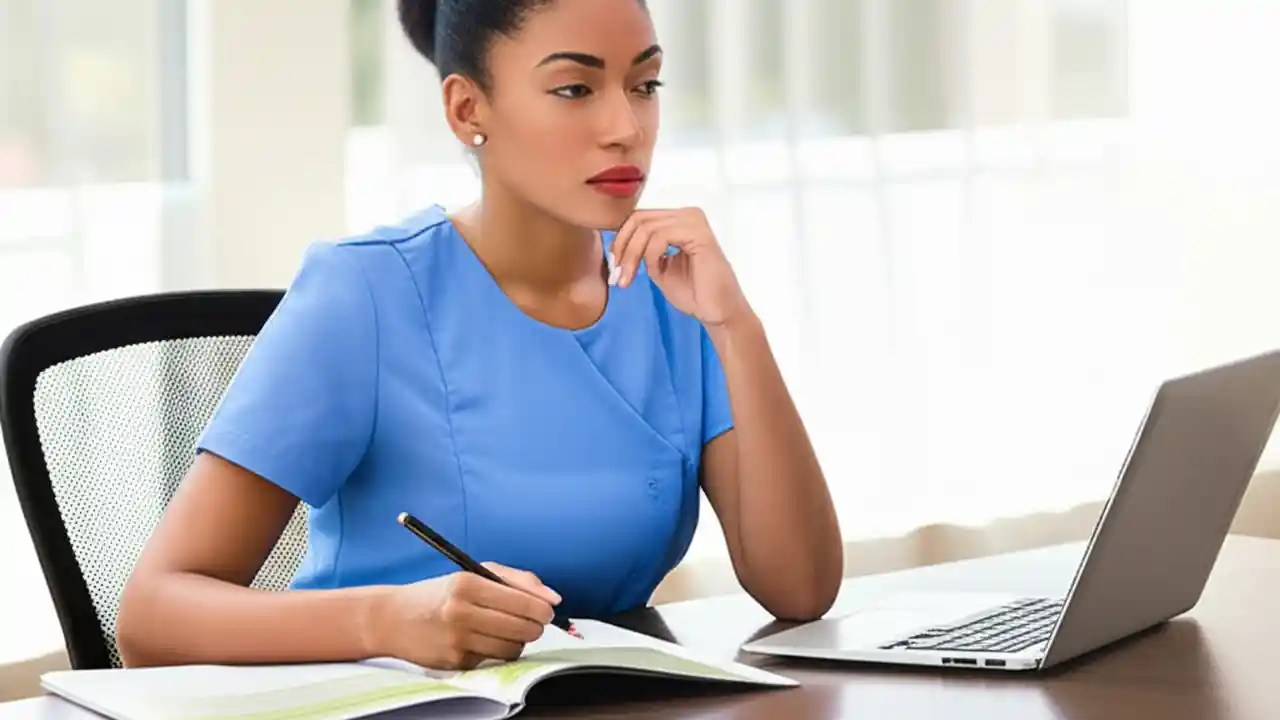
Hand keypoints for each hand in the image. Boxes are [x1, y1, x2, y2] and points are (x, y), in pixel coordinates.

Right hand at [368, 563, 560, 669]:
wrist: (393, 618)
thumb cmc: (442, 593)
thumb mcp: (475, 573)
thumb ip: (518, 580)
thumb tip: (554, 599)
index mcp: (468, 583)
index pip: (523, 602)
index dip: (542, 610)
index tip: (546, 611)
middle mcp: (461, 612)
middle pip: (522, 628)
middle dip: (534, 627)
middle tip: (531, 623)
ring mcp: (457, 640)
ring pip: (512, 648)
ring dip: (517, 641)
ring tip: (505, 630)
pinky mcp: (455, 662)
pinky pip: (493, 660)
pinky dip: (495, 651)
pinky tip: (481, 640)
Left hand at [611, 208, 750, 326]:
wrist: (716, 312)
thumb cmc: (693, 292)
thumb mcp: (658, 267)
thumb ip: (641, 250)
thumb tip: (616, 242)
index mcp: (677, 220)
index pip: (639, 217)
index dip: (620, 239)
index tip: (614, 265)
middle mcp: (686, 214)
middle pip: (639, 218)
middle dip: (622, 247)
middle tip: (617, 274)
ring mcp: (693, 221)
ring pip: (646, 227)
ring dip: (632, 255)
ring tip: (627, 278)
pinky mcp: (698, 233)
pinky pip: (660, 236)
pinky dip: (650, 255)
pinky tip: (654, 271)